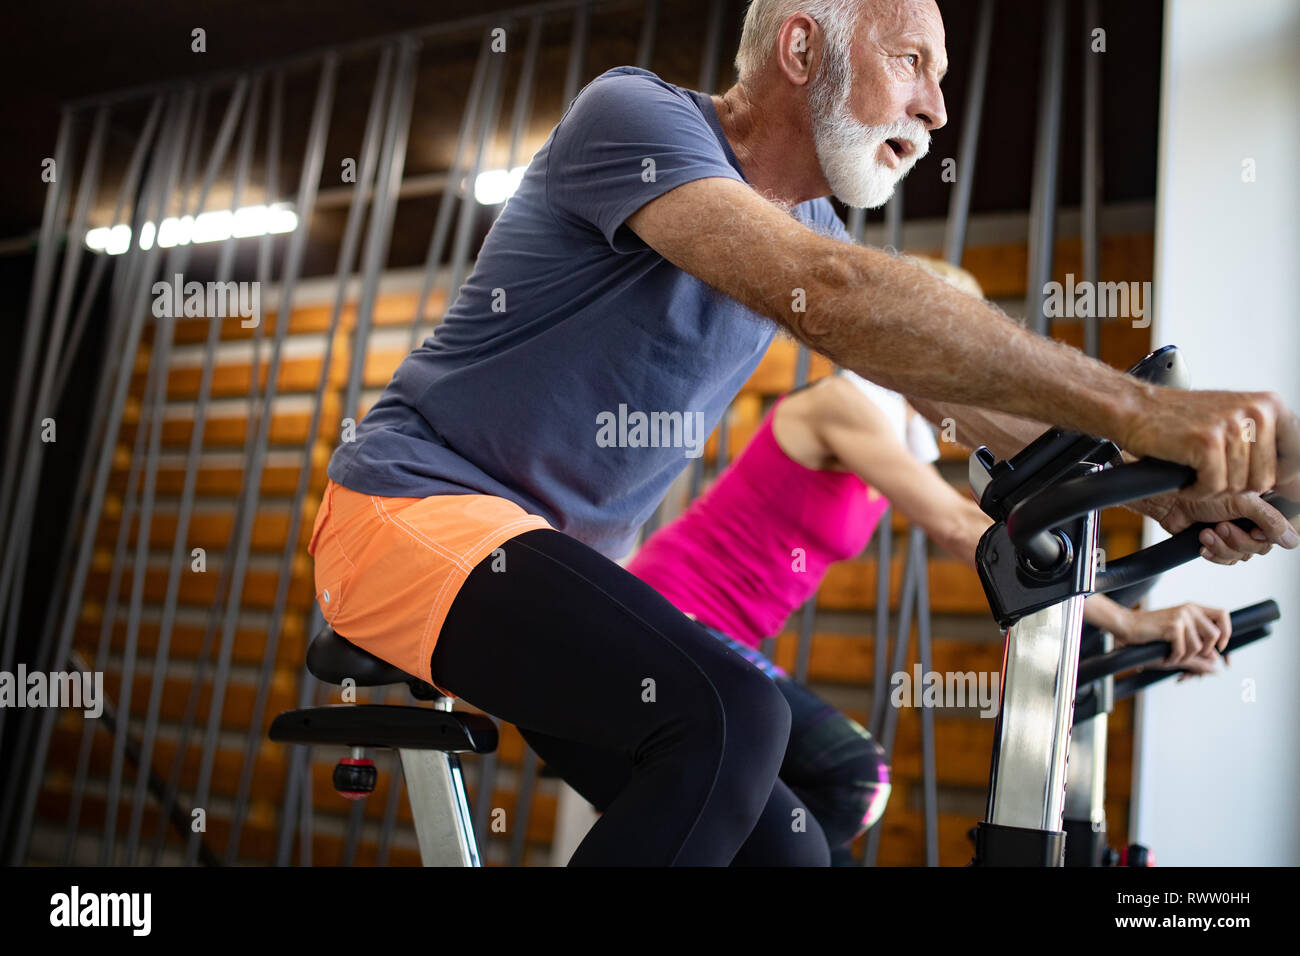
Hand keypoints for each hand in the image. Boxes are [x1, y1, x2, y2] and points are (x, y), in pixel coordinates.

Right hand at [1114, 602, 1229, 669]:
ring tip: (1173, 656)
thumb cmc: (1151, 635)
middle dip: (1205, 651)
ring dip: (1186, 658)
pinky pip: (1183, 651)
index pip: (1223, 615)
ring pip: (1199, 646)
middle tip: (1190, 656)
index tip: (1221, 649)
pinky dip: (1174, 659)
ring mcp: (1181, 617)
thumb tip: (1217, 663)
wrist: (1126, 627)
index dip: (1226, 633)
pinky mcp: (1172, 626)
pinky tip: (1166, 657)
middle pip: (1214, 634)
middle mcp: (1189, 609)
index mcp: (1193, 609)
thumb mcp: (1178, 642)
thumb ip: (1199, 651)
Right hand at [1118, 386, 1299, 498]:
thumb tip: (1295, 484)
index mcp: (1270, 406)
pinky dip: (1196, 490)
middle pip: (1265, 478)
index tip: (1267, 487)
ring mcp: (1232, 426)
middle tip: (1213, 472)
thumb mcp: (1236, 422)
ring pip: (1238, 486)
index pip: (1296, 457)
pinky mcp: (1207, 443)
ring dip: (1213, 488)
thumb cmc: (1181, 420)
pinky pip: (1213, 487)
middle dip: (1237, 485)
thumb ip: (1267, 447)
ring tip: (1196, 471)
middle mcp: (1256, 412)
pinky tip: (1185, 477)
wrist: (1136, 409)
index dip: (1282, 480)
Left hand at [1143, 490, 1298, 563]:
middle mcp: (1253, 519)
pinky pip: (1227, 559)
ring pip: (1244, 555)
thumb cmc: (1201, 491)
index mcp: (1265, 504)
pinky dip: (1214, 553)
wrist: (1169, 501)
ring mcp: (1237, 531)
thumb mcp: (1241, 501)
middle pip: (1263, 546)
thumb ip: (1269, 519)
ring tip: (1207, 532)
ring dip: (1224, 547)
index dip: (1272, 535)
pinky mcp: (1220, 542)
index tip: (1255, 531)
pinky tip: (1202, 541)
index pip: (1285, 528)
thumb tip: (1292, 540)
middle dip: (1240, 541)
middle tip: (1222, 527)